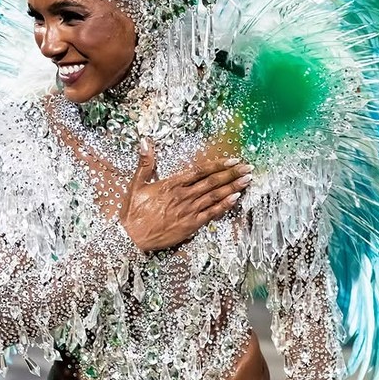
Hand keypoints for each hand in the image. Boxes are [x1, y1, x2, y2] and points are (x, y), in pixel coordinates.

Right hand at [120, 138, 252, 252]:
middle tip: (247, 168)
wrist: (131, 237)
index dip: (217, 165)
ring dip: (232, 187)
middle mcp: (183, 196)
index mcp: (172, 184)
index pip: (199, 171)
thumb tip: (144, 142)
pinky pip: (211, 213)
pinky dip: (224, 206)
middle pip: (212, 182)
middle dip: (231, 174)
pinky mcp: (190, 225)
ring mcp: (188, 211)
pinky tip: (235, 199)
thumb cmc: (133, 212)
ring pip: (215, 196)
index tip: (232, 160)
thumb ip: (144, 163)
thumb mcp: (136, 184)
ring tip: (246, 180)